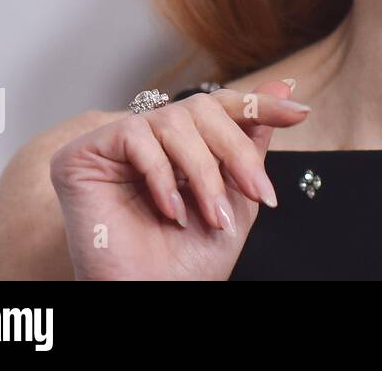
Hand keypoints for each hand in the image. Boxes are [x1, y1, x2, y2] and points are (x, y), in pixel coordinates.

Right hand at [49, 79, 309, 279]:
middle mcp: (149, 136)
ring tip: (210, 215)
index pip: (221, 106)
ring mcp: (114, 143)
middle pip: (201, 108)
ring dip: (202, 172)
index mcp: (184, 142)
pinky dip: (161, 175)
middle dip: (235, 151)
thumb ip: (253, 141)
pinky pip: (134, 136)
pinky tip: (170, 210)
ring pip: (173, 120)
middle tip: (256, 191)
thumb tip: (284, 86)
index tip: (300, 113)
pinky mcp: (82, 154)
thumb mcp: (237, 194)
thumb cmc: (189, 258)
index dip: (259, 104)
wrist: (152, 296)